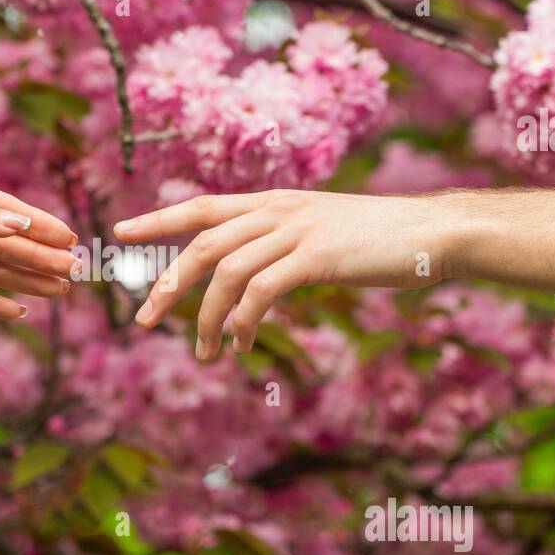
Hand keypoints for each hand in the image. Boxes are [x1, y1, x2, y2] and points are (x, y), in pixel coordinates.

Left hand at [115, 190, 453, 358]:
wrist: (433, 234)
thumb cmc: (382, 241)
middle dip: (167, 282)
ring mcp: (296, 230)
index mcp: (274, 201)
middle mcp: (278, 209)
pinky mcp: (315, 256)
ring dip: (206, 316)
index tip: (121, 232)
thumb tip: (256, 279)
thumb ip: (285, 246)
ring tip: (202, 353)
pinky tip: (239, 345)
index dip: (158, 218)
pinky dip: (242, 322)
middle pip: (202, 241)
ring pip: (226, 270)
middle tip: (142, 319)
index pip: (202, 206)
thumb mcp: (323, 233)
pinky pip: (260, 291)